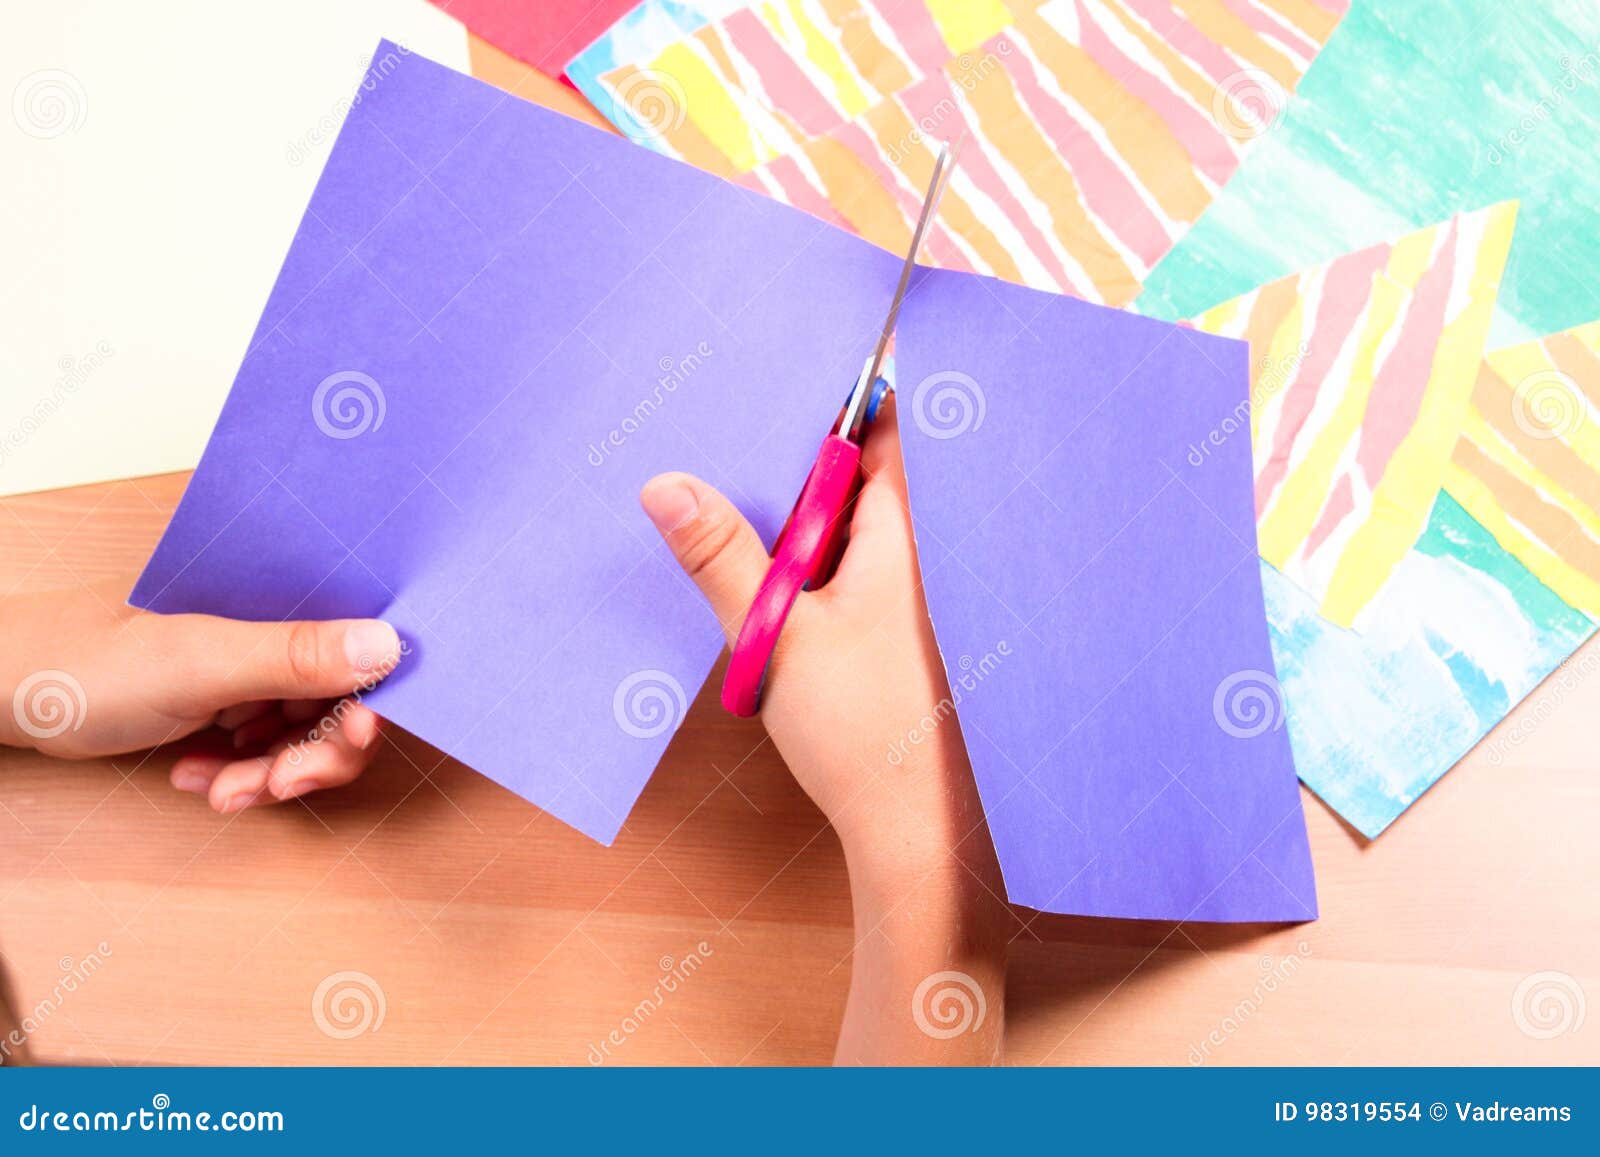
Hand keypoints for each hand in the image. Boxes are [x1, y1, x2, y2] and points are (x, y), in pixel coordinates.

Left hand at [0, 579, 400, 813]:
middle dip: (314, 756)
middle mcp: (275, 635)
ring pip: (304, 739)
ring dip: (270, 776)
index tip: (350, 737)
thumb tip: (390, 645)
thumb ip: (295, 655)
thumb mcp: (201, 664)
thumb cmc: (87, 663)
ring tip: (218, 788)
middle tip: (277, 783)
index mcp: (281, 603)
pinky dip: (239, 777)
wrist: (9, 693)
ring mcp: (251, 675)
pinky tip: (195, 775)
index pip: (364, 650)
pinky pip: (265, 753)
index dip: (368, 701)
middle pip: (343, 706)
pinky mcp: (227, 709)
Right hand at [640, 396, 1007, 1063]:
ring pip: (842, 526)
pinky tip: (750, 567)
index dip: (839, 389)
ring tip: (719, 480)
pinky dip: (801, 560)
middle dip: (795, 450)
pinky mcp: (886, 634)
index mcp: (908, 532)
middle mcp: (918, 553)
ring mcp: (905, 595)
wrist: (914, 832)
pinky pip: (840, 570)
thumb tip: (665, 482)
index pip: (884, 427)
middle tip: (723, 419)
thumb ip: (720, 556)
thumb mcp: (775, 632)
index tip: (783, 357)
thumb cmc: (866, 731)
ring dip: (792, 512)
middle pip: (855, 472)